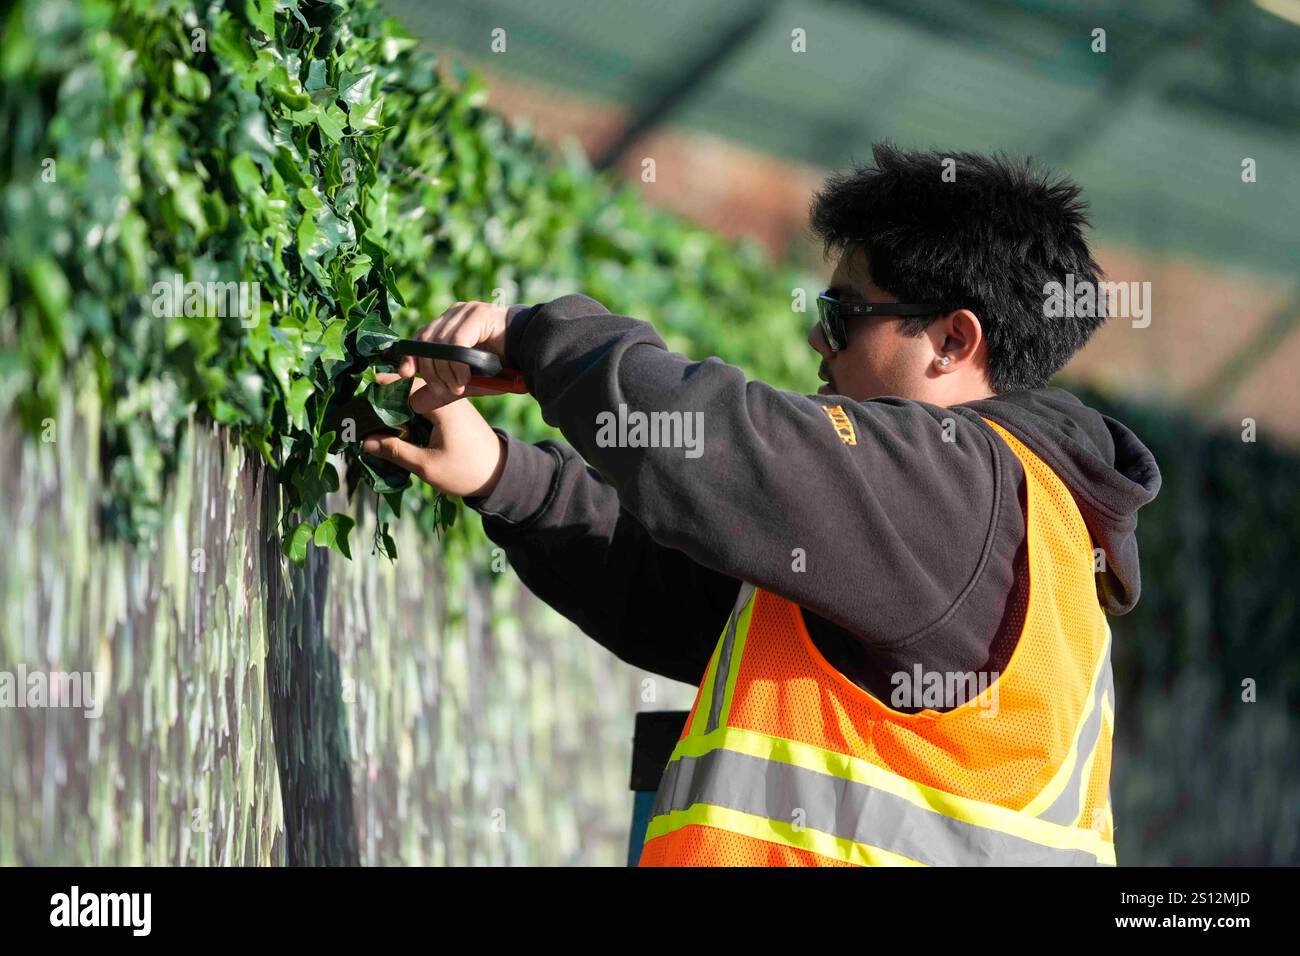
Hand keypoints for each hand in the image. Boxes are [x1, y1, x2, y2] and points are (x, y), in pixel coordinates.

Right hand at [361, 373, 506, 497]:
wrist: (501, 476)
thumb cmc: (465, 471)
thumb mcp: (427, 466)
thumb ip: (395, 451)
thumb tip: (365, 441)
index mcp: (442, 405)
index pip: (406, 384)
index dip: (382, 389)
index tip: (362, 398)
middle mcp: (447, 399)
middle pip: (409, 390)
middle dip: (386, 401)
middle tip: (364, 415)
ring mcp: (451, 406)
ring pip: (417, 400)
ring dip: (398, 410)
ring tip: (376, 424)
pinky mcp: (453, 416)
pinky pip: (426, 409)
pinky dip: (410, 417)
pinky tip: (397, 431)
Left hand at [397, 300, 510, 407]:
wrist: (533, 350)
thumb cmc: (502, 364)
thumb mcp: (465, 381)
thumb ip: (442, 390)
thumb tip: (414, 403)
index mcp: (448, 323)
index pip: (419, 338)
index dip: (410, 357)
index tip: (405, 375)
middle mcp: (454, 313)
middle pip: (426, 342)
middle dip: (430, 371)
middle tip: (443, 391)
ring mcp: (466, 311)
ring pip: (440, 343)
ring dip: (445, 371)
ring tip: (458, 388)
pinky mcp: (478, 314)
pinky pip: (457, 342)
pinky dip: (457, 364)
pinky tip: (465, 378)